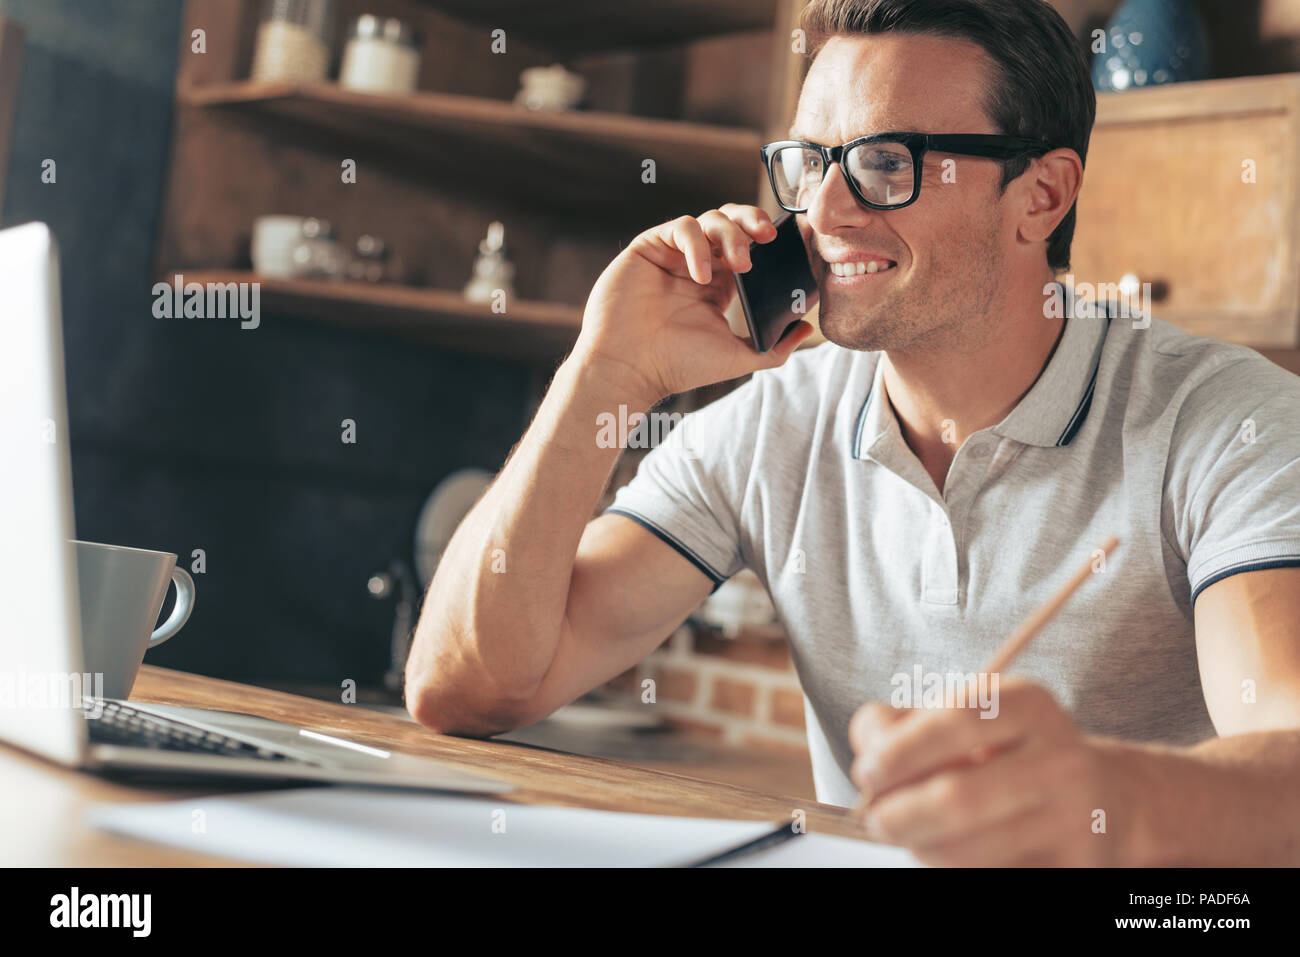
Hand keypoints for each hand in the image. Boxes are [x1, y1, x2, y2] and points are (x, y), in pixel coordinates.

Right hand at [573, 204, 813, 404]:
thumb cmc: (678, 366)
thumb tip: (806, 329)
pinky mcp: (648, 247)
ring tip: (740, 265)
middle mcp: (697, 264)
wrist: (631, 368)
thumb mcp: (737, 357)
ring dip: (731, 235)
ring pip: (709, 219)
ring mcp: (672, 254)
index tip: (790, 243)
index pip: (748, 245)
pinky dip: (697, 245)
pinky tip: (702, 275)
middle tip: (769, 236)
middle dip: (753, 221)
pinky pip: (680, 227)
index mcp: (718, 284)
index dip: (767, 238)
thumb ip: (775, 347)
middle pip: (731, 222)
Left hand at [848, 678, 1150, 865]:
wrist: (1104, 802)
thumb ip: (903, 723)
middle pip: (957, 798)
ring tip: (912, 832)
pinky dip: (954, 866)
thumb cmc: (1007, 753)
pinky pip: (990, 876)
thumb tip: (868, 749)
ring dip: (920, 846)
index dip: (900, 751)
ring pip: (966, 851)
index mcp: (1031, 706)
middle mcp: (1062, 760)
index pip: (956, 722)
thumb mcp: (965, 718)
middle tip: (874, 818)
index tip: (866, 772)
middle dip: (898, 814)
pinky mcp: (1076, 869)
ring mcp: (1076, 820)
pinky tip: (953, 847)